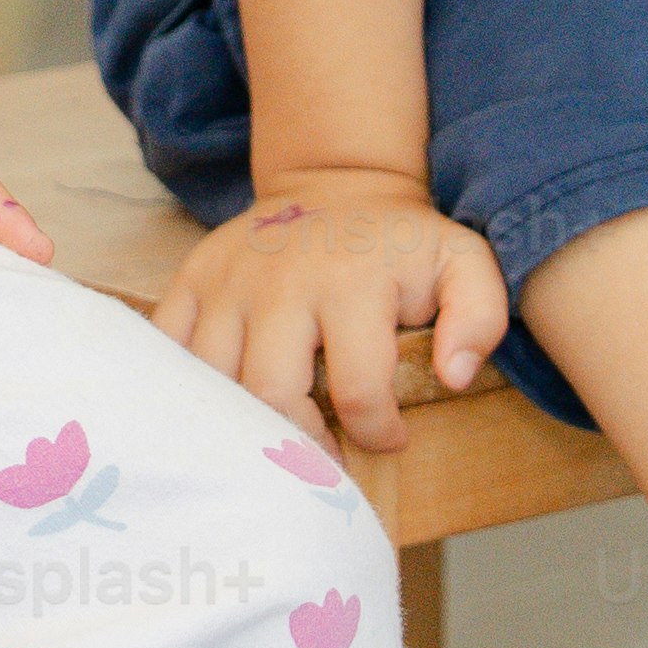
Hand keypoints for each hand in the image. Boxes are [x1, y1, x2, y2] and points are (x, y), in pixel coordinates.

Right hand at [160, 174, 503, 456]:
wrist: (336, 188)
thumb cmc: (401, 247)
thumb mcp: (464, 264)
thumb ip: (479, 318)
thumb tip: (454, 377)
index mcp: (352, 284)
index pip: (358, 389)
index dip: (377, 432)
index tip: (389, 438)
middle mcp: (282, 282)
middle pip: (271, 394)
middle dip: (301, 444)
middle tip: (325, 459)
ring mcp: (229, 281)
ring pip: (213, 380)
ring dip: (243, 425)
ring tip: (276, 441)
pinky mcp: (192, 281)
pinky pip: (168, 348)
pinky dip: (184, 387)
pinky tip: (219, 408)